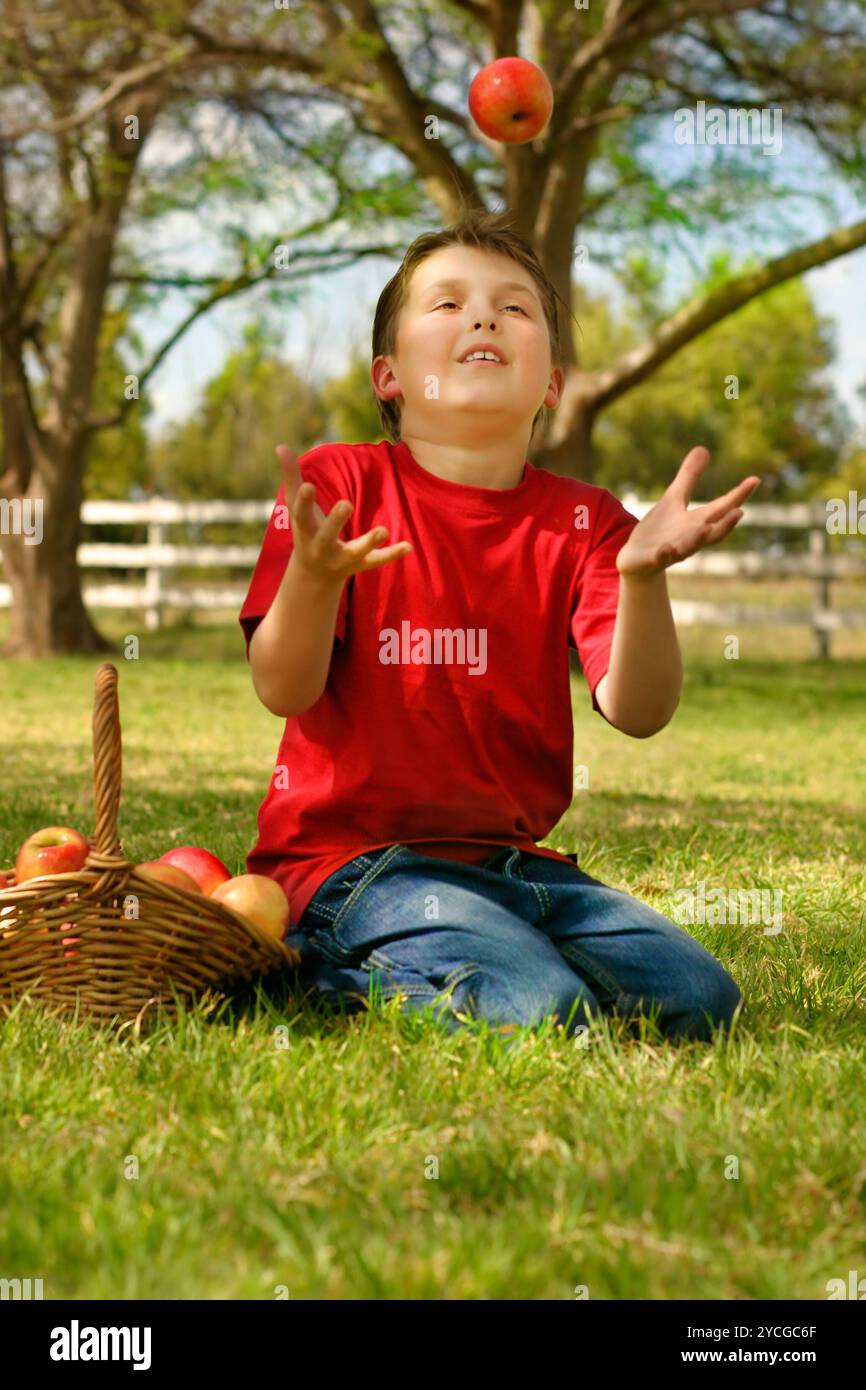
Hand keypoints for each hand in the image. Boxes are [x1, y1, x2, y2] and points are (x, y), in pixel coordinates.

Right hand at [276, 443, 412, 581]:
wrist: (314, 575)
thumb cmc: (306, 531)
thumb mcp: (295, 508)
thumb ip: (291, 477)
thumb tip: (280, 446)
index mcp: (305, 531)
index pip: (301, 516)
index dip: (303, 502)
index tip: (308, 486)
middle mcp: (321, 548)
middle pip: (327, 536)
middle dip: (336, 522)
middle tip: (346, 503)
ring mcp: (341, 559)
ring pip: (356, 551)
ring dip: (369, 542)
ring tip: (384, 530)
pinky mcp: (360, 565)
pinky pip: (377, 561)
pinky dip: (392, 554)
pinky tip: (408, 546)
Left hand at [616, 446, 760, 578]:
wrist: (637, 560)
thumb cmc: (660, 530)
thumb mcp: (673, 499)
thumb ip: (689, 477)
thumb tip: (703, 448)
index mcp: (697, 522)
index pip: (722, 508)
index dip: (738, 495)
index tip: (754, 480)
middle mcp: (690, 538)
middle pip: (713, 532)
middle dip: (726, 524)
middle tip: (740, 511)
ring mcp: (673, 550)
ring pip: (689, 547)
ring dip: (698, 539)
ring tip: (706, 528)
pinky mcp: (653, 559)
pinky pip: (660, 558)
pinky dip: (664, 554)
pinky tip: (665, 548)